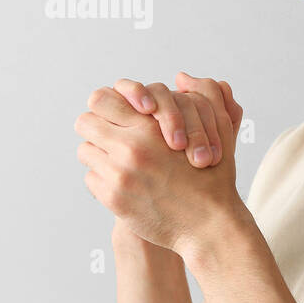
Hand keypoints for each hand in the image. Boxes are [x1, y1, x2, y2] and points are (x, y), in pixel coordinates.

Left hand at [75, 86, 244, 253]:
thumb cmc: (213, 177)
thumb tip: (181, 77)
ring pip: (85, 151)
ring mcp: (119, 175)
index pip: (101, 100)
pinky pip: (90, 178)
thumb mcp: (218, 128)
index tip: (115, 114)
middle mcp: (130, 148)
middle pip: (85, 122)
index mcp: (151, 127)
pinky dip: (103, 178)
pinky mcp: (113, 199)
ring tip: (117, 160)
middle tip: (109, 136)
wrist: (209, 225)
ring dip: (99, 153)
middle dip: (97, 127)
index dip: (106, 104)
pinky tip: (123, 182)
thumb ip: (204, 95)